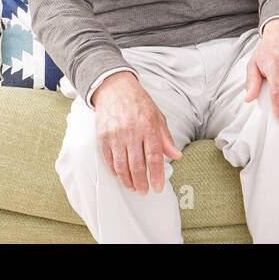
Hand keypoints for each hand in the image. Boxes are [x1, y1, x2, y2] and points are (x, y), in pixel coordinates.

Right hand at [92, 72, 182, 193]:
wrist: (114, 89)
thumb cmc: (139, 103)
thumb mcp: (158, 116)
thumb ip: (166, 138)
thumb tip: (176, 156)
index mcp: (148, 127)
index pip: (154, 157)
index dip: (156, 176)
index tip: (158, 188)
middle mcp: (131, 132)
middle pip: (136, 165)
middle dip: (141, 183)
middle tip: (145, 191)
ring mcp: (115, 135)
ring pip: (121, 166)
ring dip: (127, 181)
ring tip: (133, 187)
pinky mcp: (102, 137)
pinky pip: (108, 160)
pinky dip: (115, 171)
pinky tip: (120, 175)